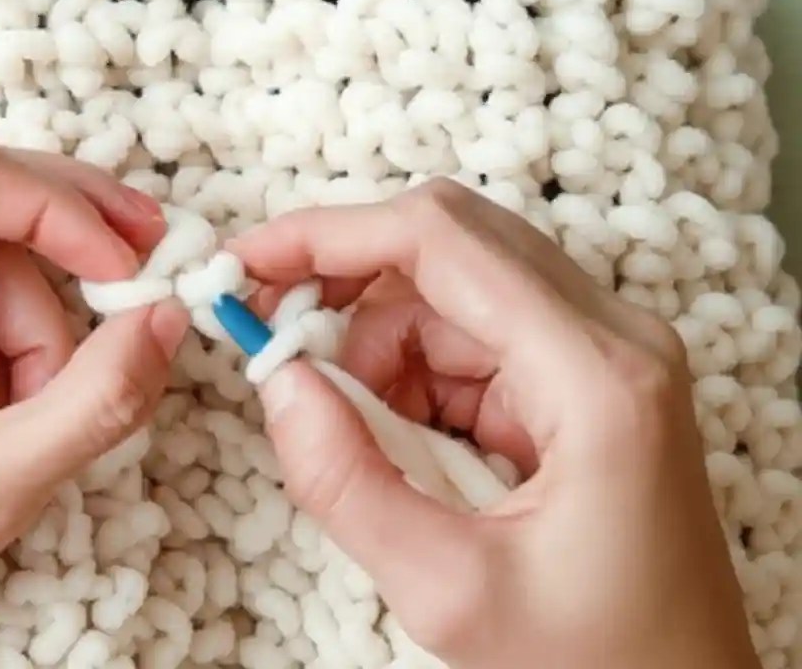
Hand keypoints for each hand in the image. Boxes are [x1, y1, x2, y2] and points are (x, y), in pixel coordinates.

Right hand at [230, 180, 757, 668]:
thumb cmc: (595, 657)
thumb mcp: (446, 588)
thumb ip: (343, 480)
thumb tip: (279, 381)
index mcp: (595, 376)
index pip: (442, 240)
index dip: (328, 235)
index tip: (248, 264)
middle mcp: (613, 338)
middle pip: (448, 243)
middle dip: (345, 282)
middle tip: (275, 340)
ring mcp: (604, 351)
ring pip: (451, 289)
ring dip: (378, 344)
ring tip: (356, 434)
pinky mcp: (584, 376)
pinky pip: (472, 335)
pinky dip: (411, 374)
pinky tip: (401, 442)